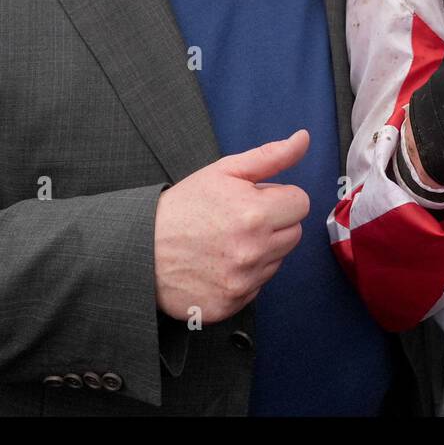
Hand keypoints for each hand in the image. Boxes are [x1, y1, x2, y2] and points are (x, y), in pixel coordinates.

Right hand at [154, 130, 310, 322]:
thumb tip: (303, 139)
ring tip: (225, 242)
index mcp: (256, 213)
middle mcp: (254, 251)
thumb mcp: (223, 171)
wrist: (140, 249)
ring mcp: (243, 282)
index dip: (278, 197)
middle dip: (273, 223)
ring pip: (277, 260)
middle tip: (238, 219)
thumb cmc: (183, 207)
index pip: (300, 203)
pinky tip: (218, 264)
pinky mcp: (232, 305)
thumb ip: (270, 156)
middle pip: (294, 233)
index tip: (255, 199)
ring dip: (260, 250)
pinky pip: (257, 287)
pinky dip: (244, 277)